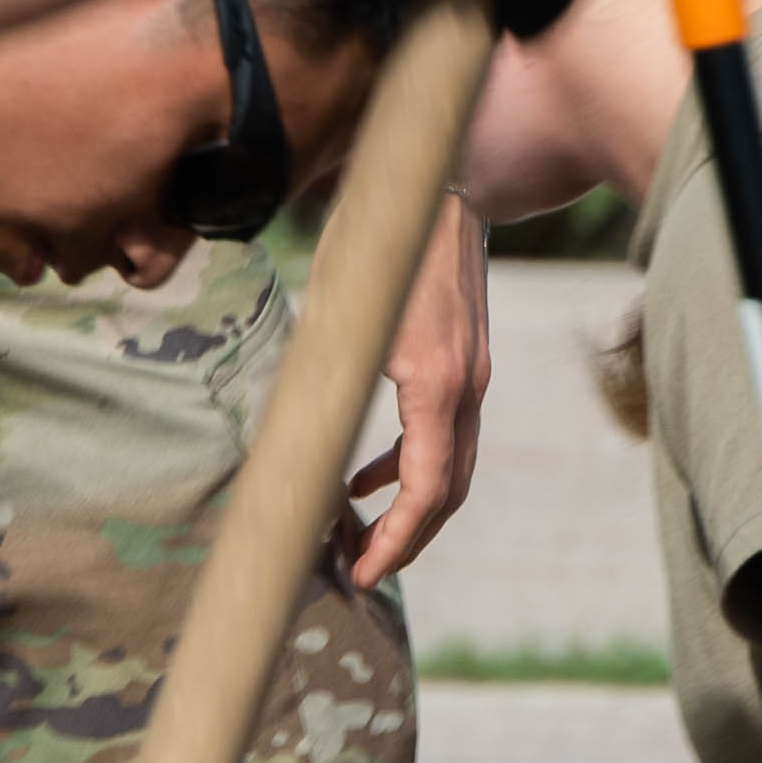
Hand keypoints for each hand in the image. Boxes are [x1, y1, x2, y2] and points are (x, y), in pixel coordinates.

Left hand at [348, 196, 488, 593]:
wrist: (440, 188)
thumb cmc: (378, 240)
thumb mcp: (338, 308)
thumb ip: (324, 375)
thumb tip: (290, 448)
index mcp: (434, 380)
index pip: (429, 489)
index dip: (396, 541)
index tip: (363, 574)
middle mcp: (465, 385)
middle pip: (448, 493)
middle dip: (405, 541)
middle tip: (359, 573)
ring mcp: (471, 376)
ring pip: (450, 469)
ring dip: (406, 509)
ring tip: (355, 536)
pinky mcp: (463, 365)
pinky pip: (443, 437)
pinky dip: (407, 468)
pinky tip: (363, 480)